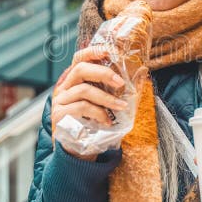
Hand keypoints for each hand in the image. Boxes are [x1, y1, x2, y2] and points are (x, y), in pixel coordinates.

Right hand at [51, 46, 128, 160]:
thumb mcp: (104, 103)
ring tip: (121, 106)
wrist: (78, 151)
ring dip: (106, 98)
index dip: (94, 51)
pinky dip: (99, 113)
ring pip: (84, 90)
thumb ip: (113, 89)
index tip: (111, 51)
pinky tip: (108, 121)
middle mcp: (64, 88)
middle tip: (120, 83)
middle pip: (80, 69)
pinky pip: (81, 107)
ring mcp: (60, 101)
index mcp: (74, 81)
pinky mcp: (59, 115)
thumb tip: (141, 71)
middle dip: (103, 73)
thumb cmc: (94, 124)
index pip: (79, 58)